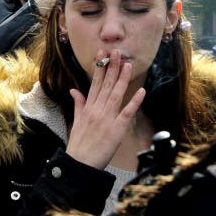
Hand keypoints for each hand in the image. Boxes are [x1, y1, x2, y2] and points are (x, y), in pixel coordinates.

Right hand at [66, 49, 145, 169]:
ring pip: (115, 94)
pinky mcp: (116, 129)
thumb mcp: (77, 121)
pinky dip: (133, 102)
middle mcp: (96, 110)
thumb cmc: (79, 144)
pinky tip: (140, 91)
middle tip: (116, 52)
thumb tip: (74, 90)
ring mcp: (107, 119)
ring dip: (122, 79)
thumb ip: (78, 104)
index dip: (99, 68)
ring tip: (127, 64)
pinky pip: (126, 113)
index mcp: (88, 108)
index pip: (95, 84)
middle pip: (105, 85)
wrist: (80, 163)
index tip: (102, 54)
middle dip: (111, 67)